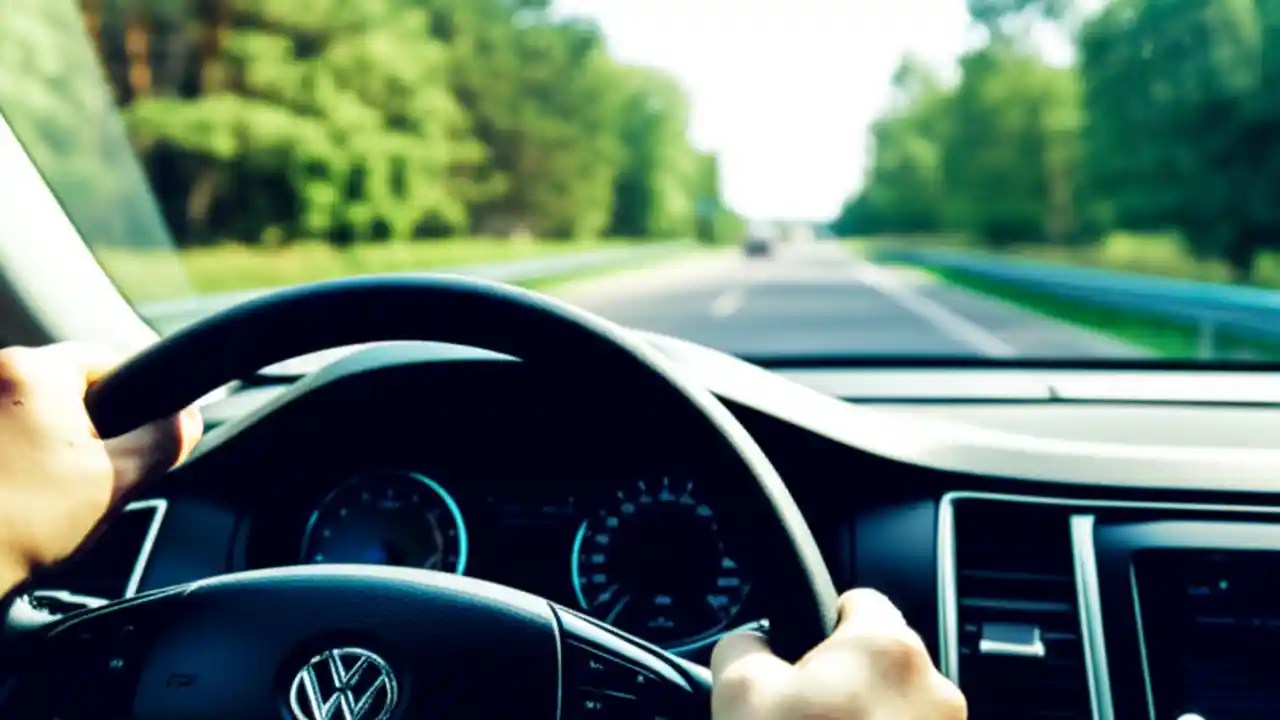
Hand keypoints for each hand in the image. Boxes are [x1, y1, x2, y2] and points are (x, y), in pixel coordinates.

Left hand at [0, 343, 201, 595]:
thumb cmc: (23, 522)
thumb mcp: (116, 479)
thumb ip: (164, 440)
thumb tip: (186, 419)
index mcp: (31, 369)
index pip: (106, 359)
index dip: (139, 396)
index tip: (147, 432)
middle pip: (63, 385)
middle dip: (88, 424)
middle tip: (98, 472)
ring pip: (28, 412)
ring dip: (47, 441)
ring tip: (52, 491)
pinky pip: (2, 433)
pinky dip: (14, 456)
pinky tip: (17, 495)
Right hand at [711, 589, 965, 719]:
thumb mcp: (737, 694)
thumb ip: (742, 646)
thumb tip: (751, 643)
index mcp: (887, 646)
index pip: (856, 602)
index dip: (817, 628)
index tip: (795, 660)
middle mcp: (934, 688)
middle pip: (876, 665)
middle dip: (839, 688)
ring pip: (893, 714)